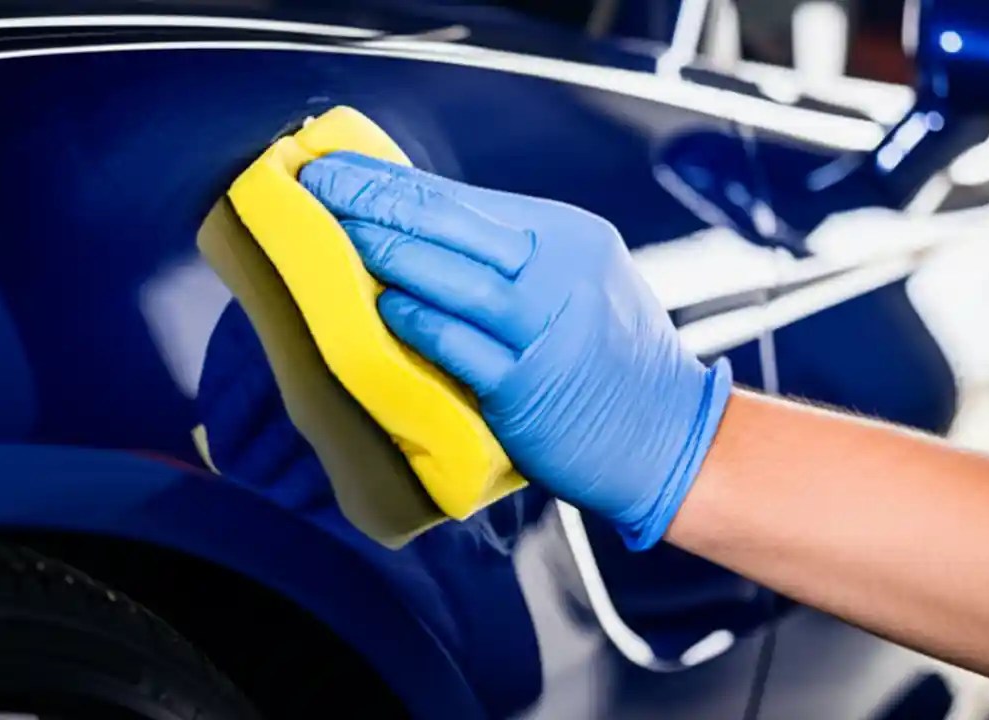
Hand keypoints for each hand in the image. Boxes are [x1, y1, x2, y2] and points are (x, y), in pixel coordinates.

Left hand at [299, 152, 730, 548]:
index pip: (464, 198)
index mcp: (567, 235)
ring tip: (333, 234)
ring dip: (389, 252)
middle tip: (317, 186)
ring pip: (455, 277)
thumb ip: (512, 257)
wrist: (670, 437)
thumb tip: (413, 230)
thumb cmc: (609, 360)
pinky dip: (420, 324)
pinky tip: (383, 309)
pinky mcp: (531, 386)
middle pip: (453, 223)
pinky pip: (462, 346)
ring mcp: (548, 327)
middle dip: (376, 200)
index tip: (338, 169)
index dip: (394, 182)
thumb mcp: (579, 282)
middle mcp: (560, 270)